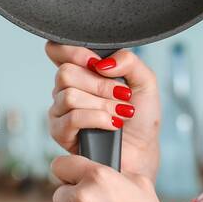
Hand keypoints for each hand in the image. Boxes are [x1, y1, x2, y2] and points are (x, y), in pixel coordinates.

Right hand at [45, 42, 161, 180]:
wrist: (142, 151)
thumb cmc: (141, 118)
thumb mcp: (145, 82)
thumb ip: (129, 61)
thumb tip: (103, 63)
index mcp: (82, 72)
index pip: (57, 50)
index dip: (73, 52)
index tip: (97, 63)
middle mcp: (65, 89)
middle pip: (65, 73)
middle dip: (100, 85)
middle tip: (122, 95)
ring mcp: (59, 110)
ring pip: (69, 96)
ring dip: (103, 104)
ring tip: (121, 113)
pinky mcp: (60, 132)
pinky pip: (73, 118)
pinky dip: (98, 119)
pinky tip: (113, 124)